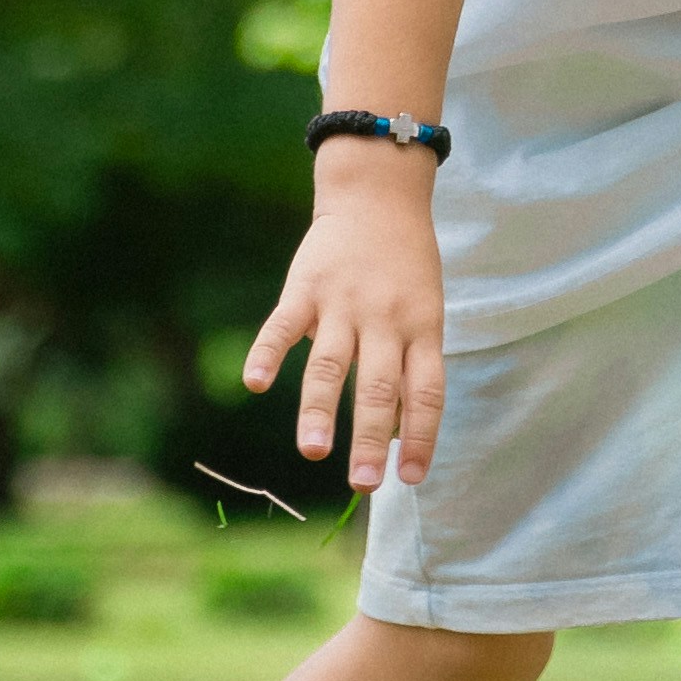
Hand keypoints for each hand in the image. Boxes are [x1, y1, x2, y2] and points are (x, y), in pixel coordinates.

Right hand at [247, 147, 449, 482]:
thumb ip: (408, 367)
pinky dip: (267, 353)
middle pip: (378, 387)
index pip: (427, 392)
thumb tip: (396, 437)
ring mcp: (343, 303)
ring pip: (330, 364)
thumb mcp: (424, 312)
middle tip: (364, 484)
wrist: (378, 195)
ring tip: (313, 452)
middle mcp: (384, 320)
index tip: (410, 479)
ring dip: (320, 410)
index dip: (420, 437)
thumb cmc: (406, 268)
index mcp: (421, 328)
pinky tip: (253, 383)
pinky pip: (283, 325)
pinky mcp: (305, 287)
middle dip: (370, 439)